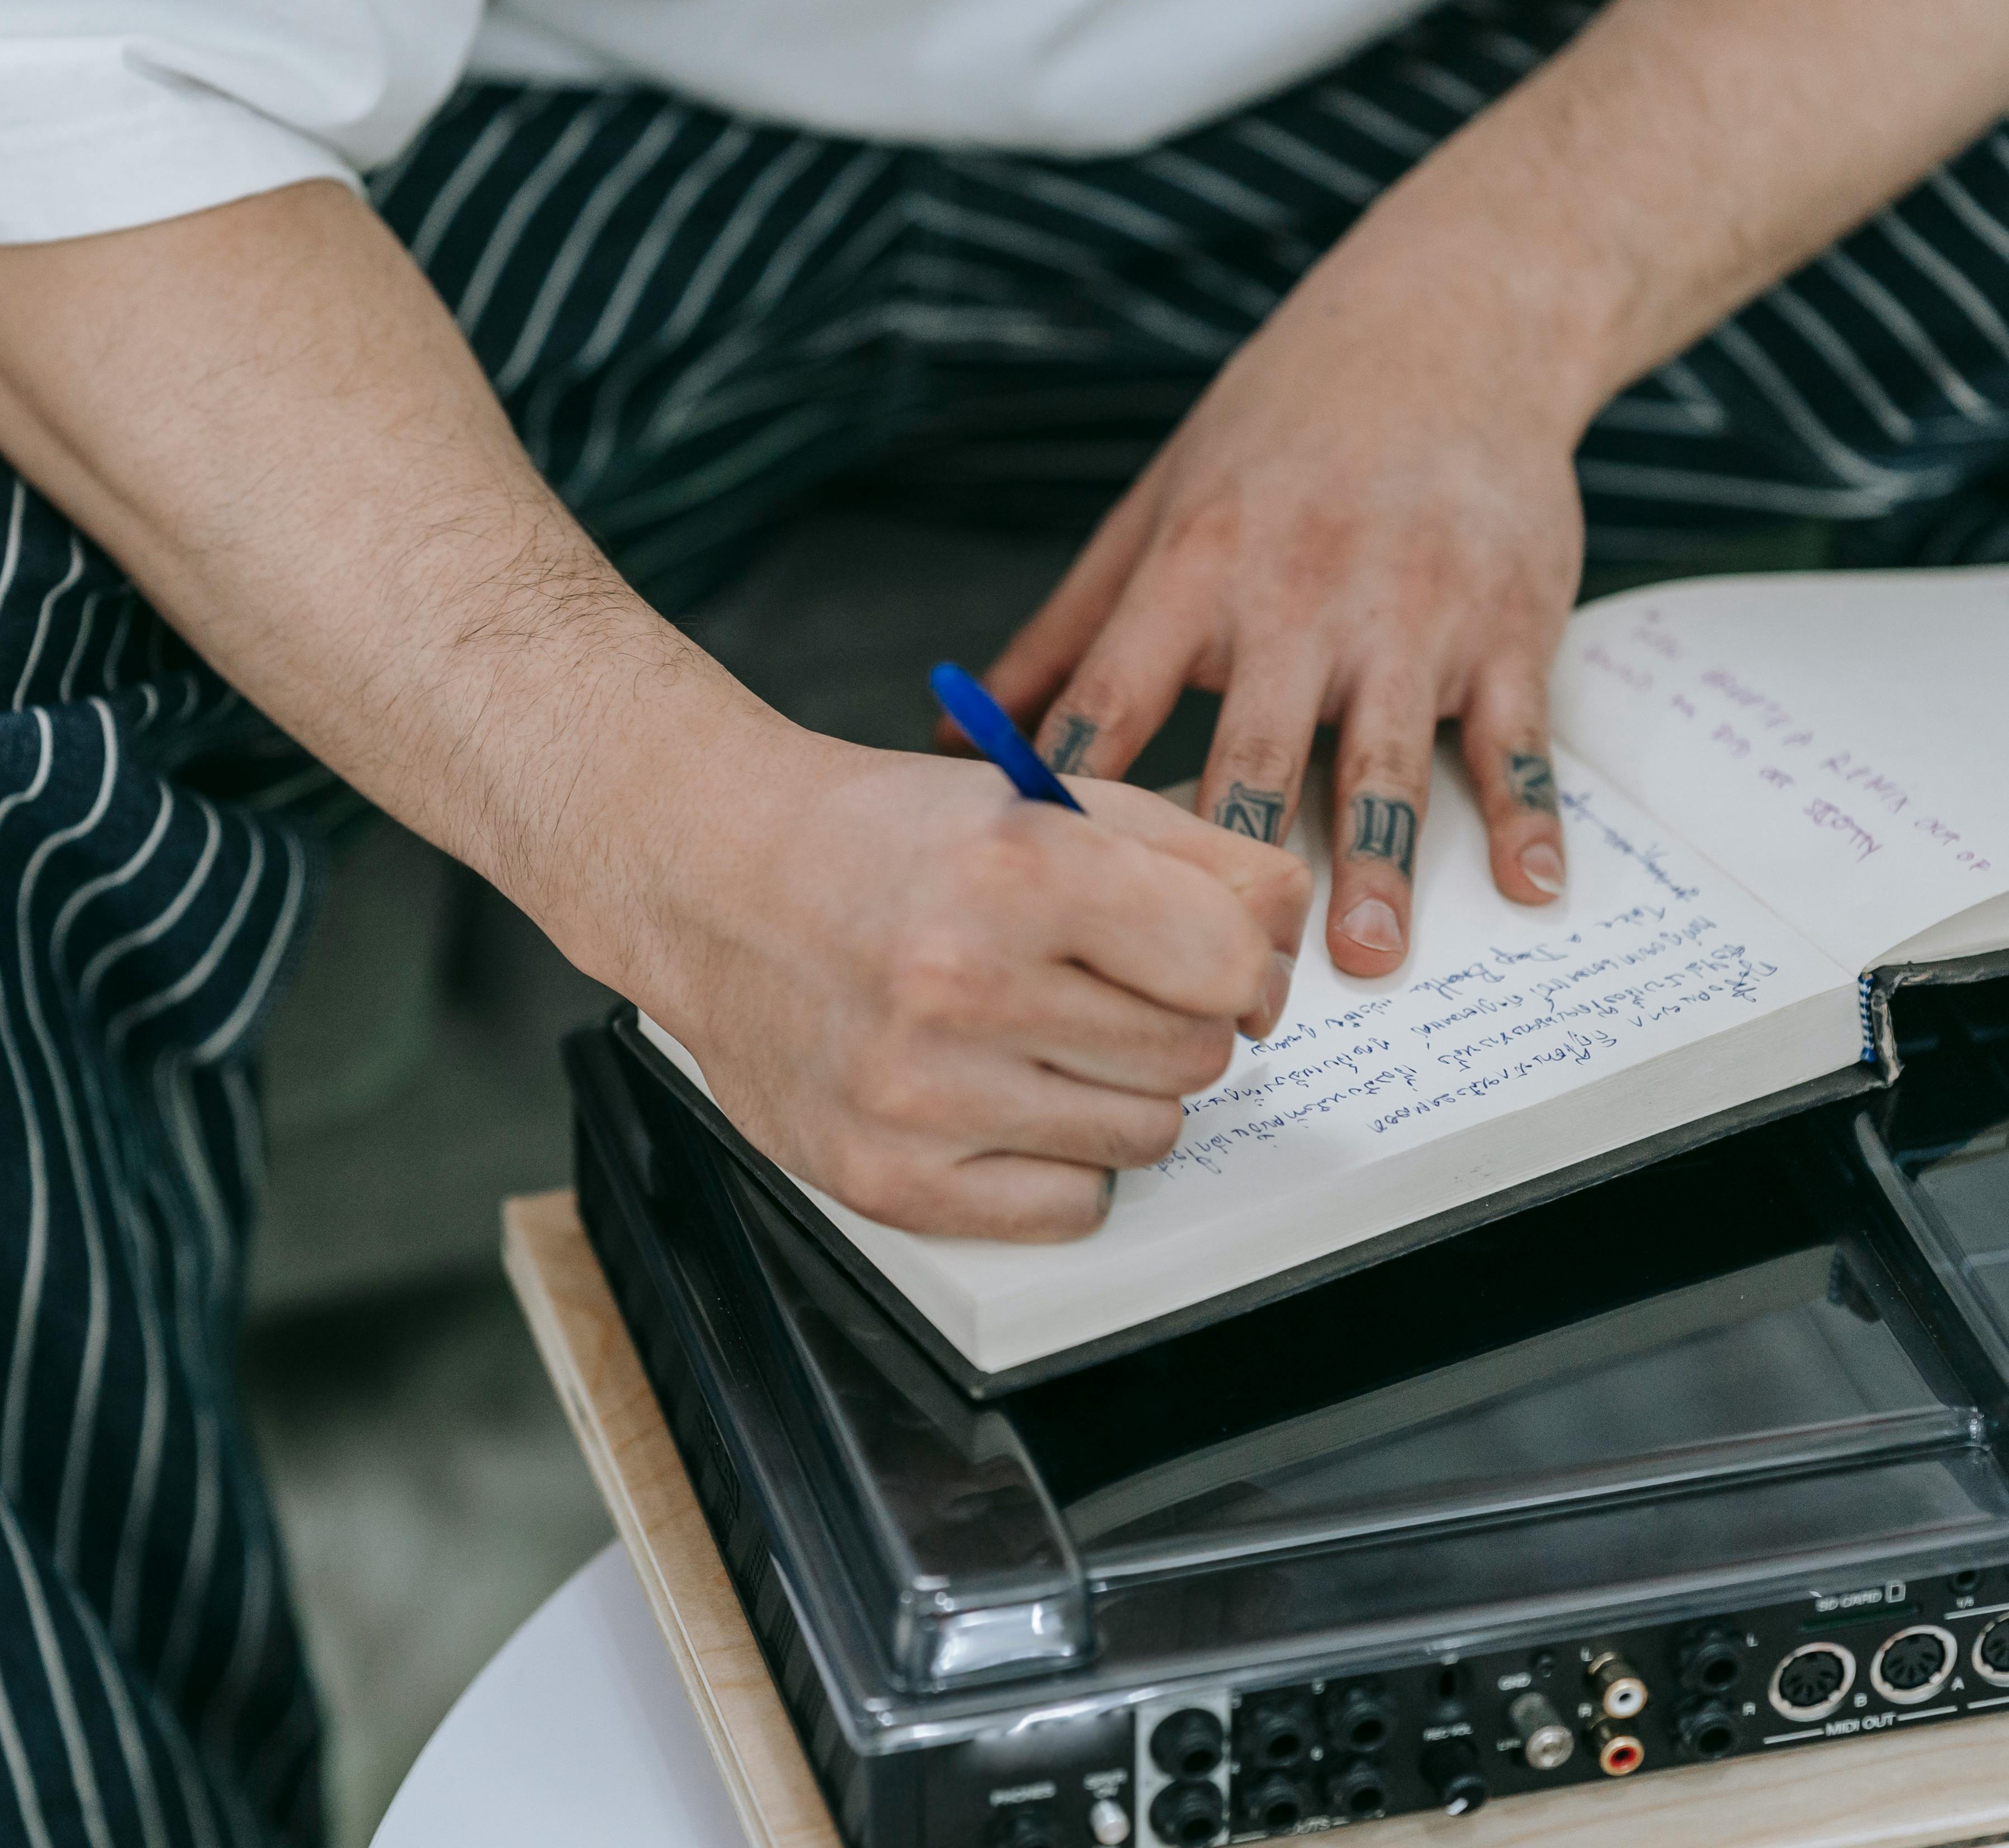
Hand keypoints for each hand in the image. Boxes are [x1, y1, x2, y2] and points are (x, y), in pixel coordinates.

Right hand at [656, 742, 1309, 1239]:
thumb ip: (1193, 853)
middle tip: (1099, 987)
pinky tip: (1008, 1100)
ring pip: (1146, 1137)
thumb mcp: (1045, 799)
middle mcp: (964, 984)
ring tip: (1044, 1036)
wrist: (715, 880)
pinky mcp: (887, 1179)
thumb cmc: (884, 838)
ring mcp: (920, 1094)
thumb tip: (1292, 935)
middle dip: (1173, 1020)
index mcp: (1017, 870)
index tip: (1203, 955)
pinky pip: (1068, 1210)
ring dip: (1122, 1093)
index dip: (1236, 959)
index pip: (1227, 960)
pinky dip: (1062, 1167)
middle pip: (1194, 1054)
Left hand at [979, 258, 1595, 977]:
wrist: (1446, 324)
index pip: (1117, 700)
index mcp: (1195, 570)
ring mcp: (1411, 612)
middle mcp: (1299, 595)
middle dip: (1236, 861)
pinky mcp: (1508, 621)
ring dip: (1380, 862)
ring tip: (1370, 957)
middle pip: (1253, 749)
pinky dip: (1528, 813)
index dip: (1077, 797)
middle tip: (1218, 972)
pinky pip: (1517, 735)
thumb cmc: (1280, 428)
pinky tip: (1531, 886)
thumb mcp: (1154, 509)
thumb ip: (1064, 633)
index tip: (1046, 894)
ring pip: (1385, 757)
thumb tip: (956, 739)